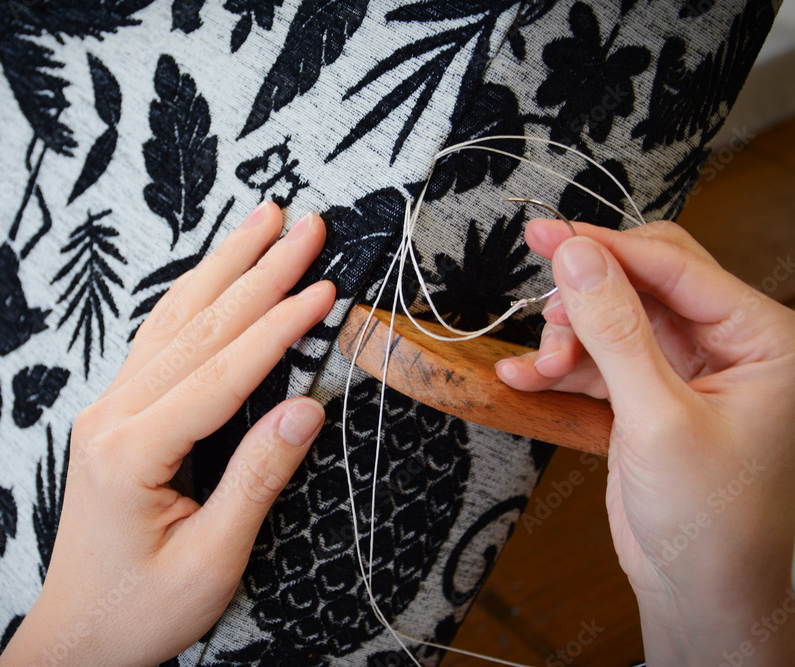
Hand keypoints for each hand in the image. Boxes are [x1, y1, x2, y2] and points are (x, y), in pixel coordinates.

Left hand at [0, 202, 334, 665]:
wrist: (79, 635)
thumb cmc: (141, 610)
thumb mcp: (210, 561)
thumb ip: (256, 480)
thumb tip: (307, 409)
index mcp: (131, 450)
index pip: (221, 372)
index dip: (278, 326)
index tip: (324, 287)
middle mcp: (112, 415)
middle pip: (197, 327)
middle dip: (257, 270)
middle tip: (304, 221)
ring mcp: (109, 409)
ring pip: (173, 319)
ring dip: (223, 265)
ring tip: (261, 218)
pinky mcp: (116, 414)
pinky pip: (159, 340)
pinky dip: (195, 297)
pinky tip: (216, 272)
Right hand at [496, 219, 794, 664]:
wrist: (700, 594)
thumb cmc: (713, 521)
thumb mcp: (659, 418)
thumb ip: (615, 331)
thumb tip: (578, 257)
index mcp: (762, 339)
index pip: (677, 265)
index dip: (607, 247)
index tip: (547, 235)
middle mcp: (726, 345)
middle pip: (641, 283)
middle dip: (585, 298)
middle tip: (542, 307)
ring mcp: (683, 369)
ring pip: (610, 319)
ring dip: (566, 338)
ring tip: (541, 368)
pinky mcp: (647, 395)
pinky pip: (596, 360)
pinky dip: (559, 369)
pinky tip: (525, 379)